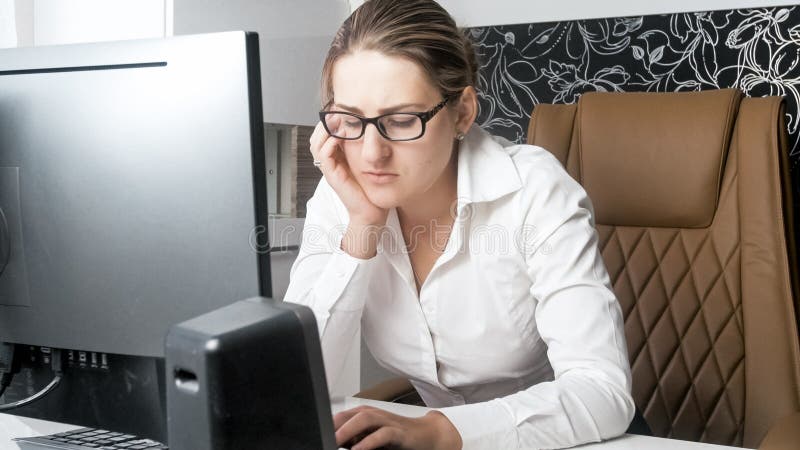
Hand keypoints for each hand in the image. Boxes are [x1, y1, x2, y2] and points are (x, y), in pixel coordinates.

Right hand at [310, 120, 387, 226]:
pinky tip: (339, 137)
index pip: (324, 133)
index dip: (330, 120)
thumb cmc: (372, 187)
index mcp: (337, 157)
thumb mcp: (368, 161)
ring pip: (316, 144)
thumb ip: (365, 145)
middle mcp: (330, 162)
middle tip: (337, 111)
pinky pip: (323, 156)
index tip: (340, 108)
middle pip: (316, 136)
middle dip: (325, 121)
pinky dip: (329, 144)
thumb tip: (371, 126)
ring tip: (338, 121)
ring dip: (326, 130)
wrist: (372, 211)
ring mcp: (329, 169)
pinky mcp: (332, 176)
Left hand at [333, 405, 461, 449]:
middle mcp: (373, 414)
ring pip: (364, 418)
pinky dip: (368, 442)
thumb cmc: (396, 438)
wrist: (425, 436)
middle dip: (333, 427)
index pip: (338, 417)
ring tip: (334, 442)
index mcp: (363, 415)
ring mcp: (387, 421)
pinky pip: (382, 434)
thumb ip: (353, 440)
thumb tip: (333, 443)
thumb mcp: (370, 438)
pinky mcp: (399, 433)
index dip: (326, 426)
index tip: (315, 436)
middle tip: (321, 438)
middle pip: (347, 414)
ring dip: (347, 430)